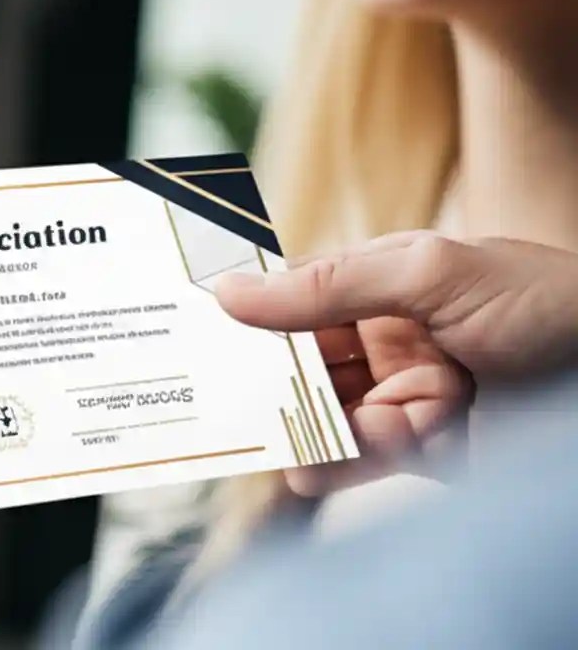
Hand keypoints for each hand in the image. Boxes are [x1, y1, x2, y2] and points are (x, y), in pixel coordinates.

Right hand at [217, 232, 577, 495]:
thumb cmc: (545, 302)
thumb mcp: (429, 273)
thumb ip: (327, 285)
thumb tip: (230, 292)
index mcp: (387, 286)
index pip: (298, 297)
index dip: (251, 314)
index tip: (199, 333)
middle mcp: (389, 340)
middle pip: (304, 363)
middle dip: (268, 382)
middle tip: (219, 399)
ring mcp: (406, 396)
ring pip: (327, 415)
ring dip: (303, 428)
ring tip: (270, 443)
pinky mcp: (426, 451)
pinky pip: (363, 460)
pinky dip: (335, 466)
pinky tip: (310, 470)